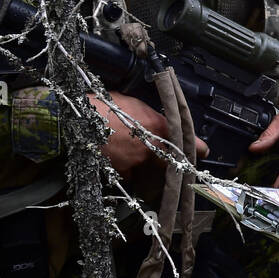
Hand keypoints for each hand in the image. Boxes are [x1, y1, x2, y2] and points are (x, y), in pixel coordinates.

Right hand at [88, 91, 207, 176]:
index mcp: (154, 125)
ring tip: (127, 150)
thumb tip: (156, 121)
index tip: (204, 150)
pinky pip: (129, 173)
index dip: (196, 145)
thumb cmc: (101, 106)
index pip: (183, 137)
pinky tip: (116, 157)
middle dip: (168, 160)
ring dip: (142, 162)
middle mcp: (148, 146)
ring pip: (146, 167)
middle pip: (167, 159)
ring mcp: (134, 161)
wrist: (74, 118)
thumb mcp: (132, 104)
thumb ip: (150, 116)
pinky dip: (126, 168)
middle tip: (165, 157)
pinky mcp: (119, 170)